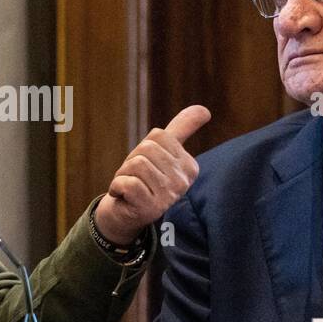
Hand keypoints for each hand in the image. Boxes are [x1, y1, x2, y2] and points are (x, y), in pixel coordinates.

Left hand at [94, 105, 210, 244]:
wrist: (125, 211)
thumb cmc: (144, 178)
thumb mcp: (164, 151)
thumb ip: (183, 129)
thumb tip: (205, 109)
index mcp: (190, 166)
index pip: (158, 136)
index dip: (143, 147)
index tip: (146, 165)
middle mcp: (183, 182)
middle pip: (147, 149)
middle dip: (131, 161)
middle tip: (135, 178)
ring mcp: (169, 197)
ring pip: (137, 164)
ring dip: (123, 175)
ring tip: (129, 188)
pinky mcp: (151, 208)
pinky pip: (128, 183)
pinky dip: (117, 186)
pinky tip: (123, 197)